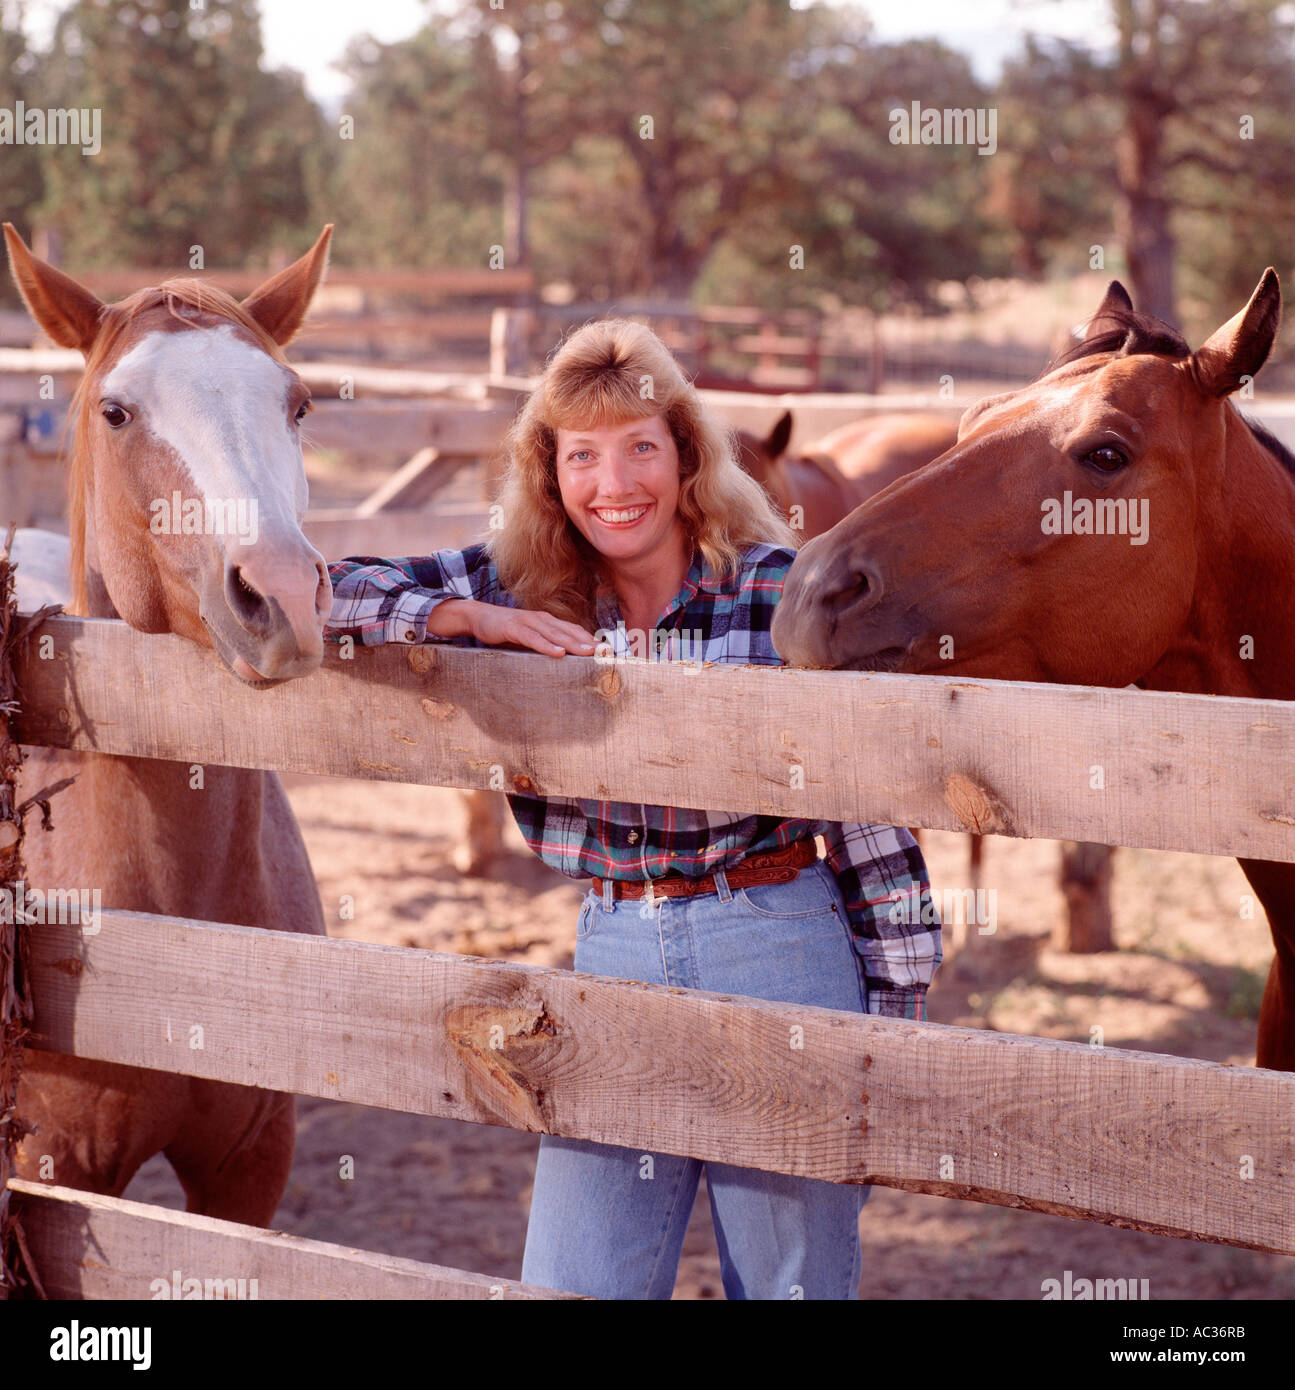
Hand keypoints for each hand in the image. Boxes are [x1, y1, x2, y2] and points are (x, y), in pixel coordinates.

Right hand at [432, 598, 598, 657]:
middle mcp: (542, 619)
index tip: (608, 652)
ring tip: (589, 653)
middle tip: (606, 653)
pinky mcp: (514, 627)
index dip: (591, 640)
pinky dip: (546, 645)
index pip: (574, 631)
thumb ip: (545, 645)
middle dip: (589, 642)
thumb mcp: (529, 639)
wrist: (479, 617)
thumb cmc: (507, 631)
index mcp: (548, 622)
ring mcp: (528, 621)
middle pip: (570, 632)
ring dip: (573, 644)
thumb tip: (563, 660)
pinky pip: (533, 638)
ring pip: (555, 634)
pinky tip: (558, 652)